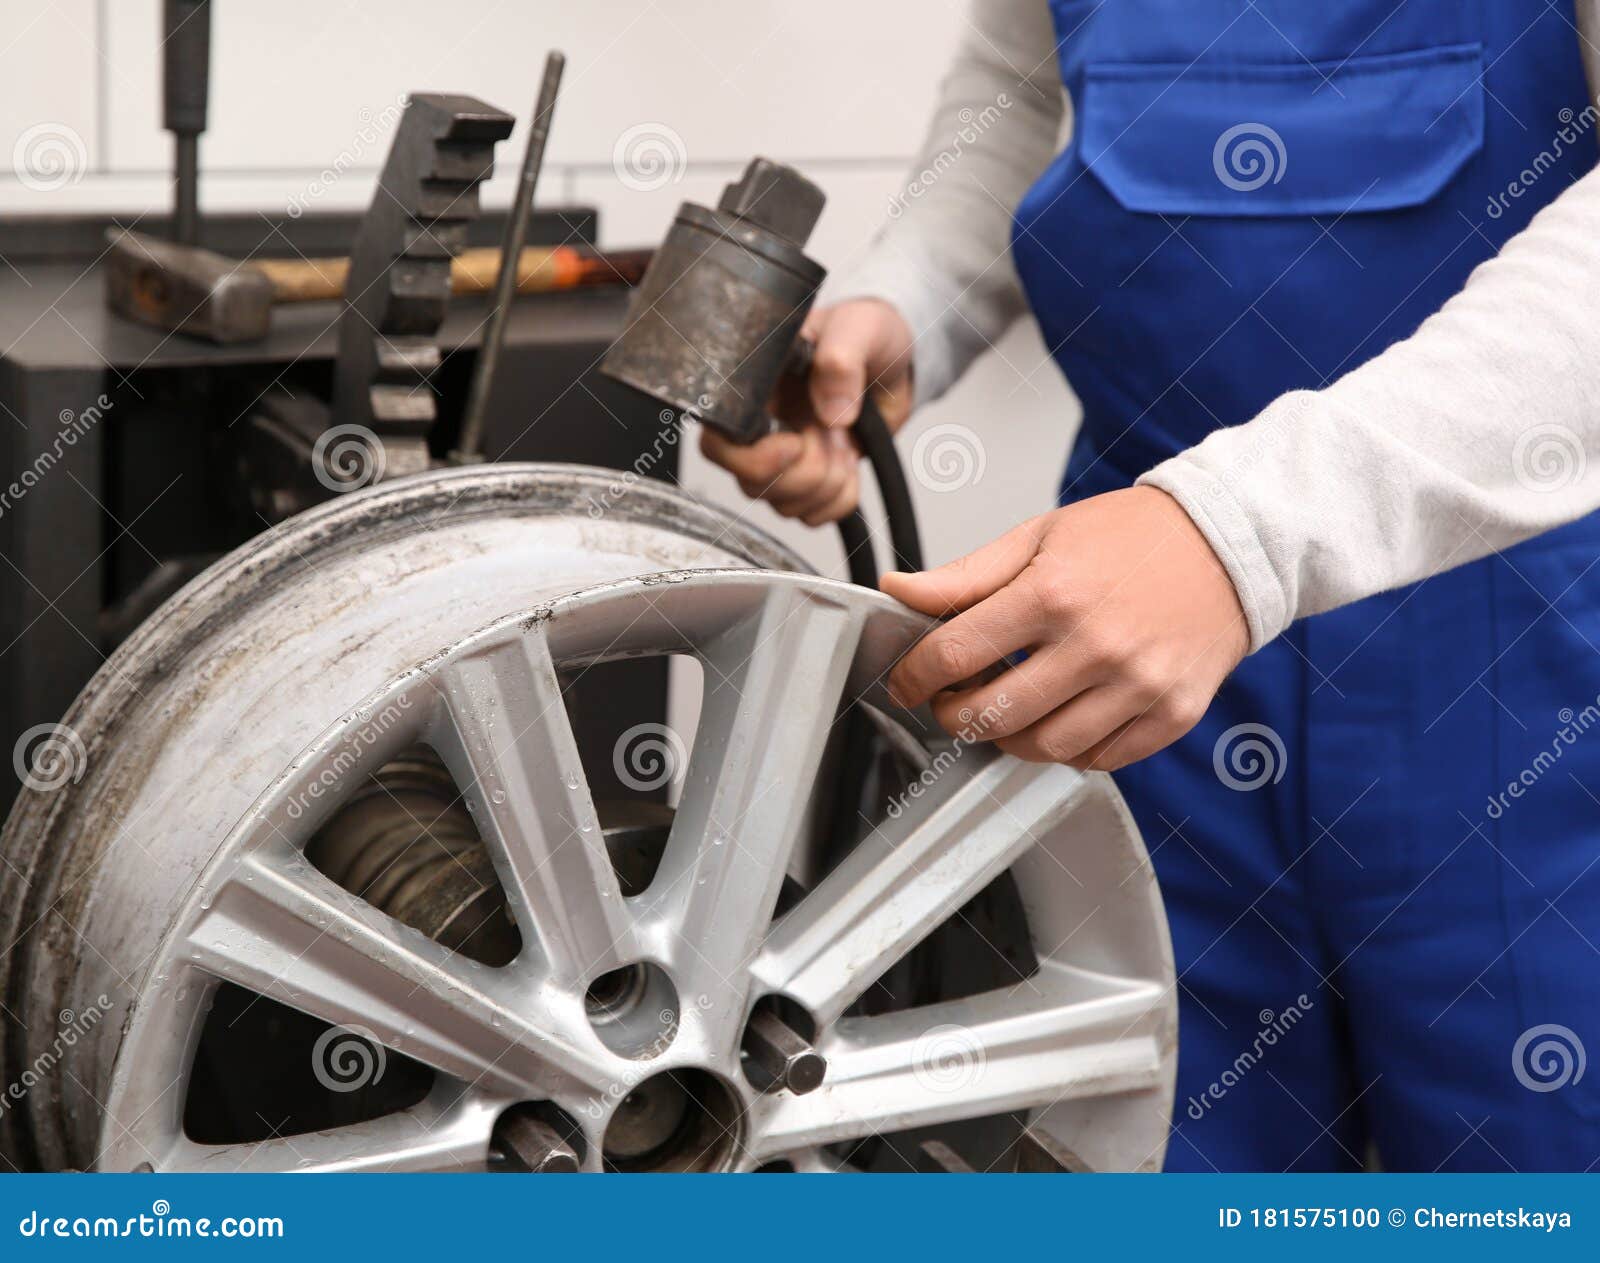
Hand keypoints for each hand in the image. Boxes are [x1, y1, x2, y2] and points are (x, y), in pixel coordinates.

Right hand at [699, 298, 913, 524]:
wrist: (896, 364)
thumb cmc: (865, 333)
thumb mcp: (859, 327)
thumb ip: (841, 358)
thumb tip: (831, 411)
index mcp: (752, 391)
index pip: (718, 442)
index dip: (753, 458)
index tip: (794, 443)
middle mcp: (758, 430)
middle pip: (752, 485)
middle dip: (806, 468)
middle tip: (832, 432)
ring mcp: (780, 462)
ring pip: (785, 506)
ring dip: (829, 479)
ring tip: (844, 438)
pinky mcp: (808, 484)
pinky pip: (815, 516)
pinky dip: (842, 496)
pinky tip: (848, 459)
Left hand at [882, 487, 1248, 769]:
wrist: (1229, 542)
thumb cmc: (1131, 538)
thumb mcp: (1037, 538)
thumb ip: (963, 576)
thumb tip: (896, 591)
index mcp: (1053, 594)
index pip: (954, 655)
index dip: (915, 677)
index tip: (908, 682)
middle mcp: (1096, 644)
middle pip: (992, 714)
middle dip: (953, 716)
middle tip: (951, 702)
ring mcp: (1138, 685)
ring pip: (1044, 747)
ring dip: (1006, 739)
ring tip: (1003, 712)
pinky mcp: (1172, 714)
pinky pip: (1100, 759)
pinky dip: (1068, 750)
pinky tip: (1059, 719)